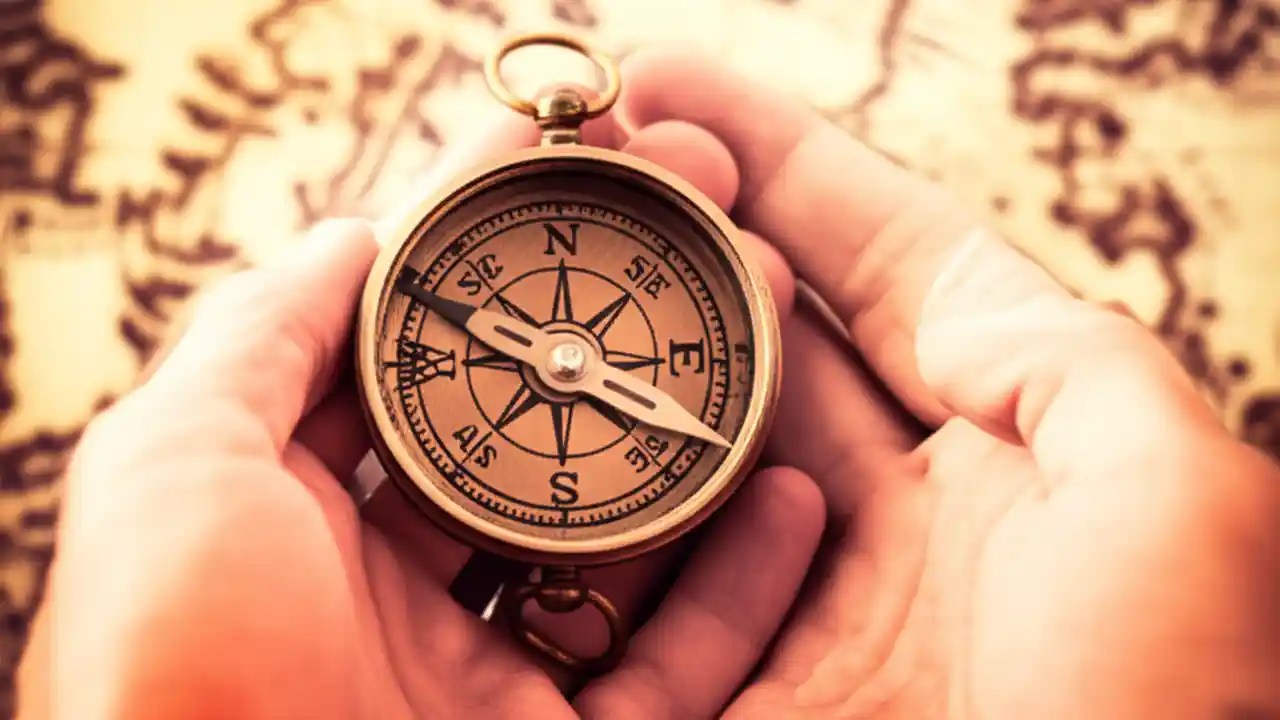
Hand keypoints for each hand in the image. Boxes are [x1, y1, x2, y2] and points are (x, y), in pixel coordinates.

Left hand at [15, 105, 823, 718]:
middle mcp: (404, 586)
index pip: (423, 348)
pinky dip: (748, 589)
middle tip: (702, 227)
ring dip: (705, 437)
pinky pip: (686, 666)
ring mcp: (491, 669)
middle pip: (544, 427)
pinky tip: (801, 498)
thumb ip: (256, 344)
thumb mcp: (173, 470)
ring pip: (629, 536)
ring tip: (771, 339)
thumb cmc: (176, 673)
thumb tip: (350, 237)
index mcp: (306, 513)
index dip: (493, 249)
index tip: (570, 160)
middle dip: (622, 324)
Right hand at [593, 50, 1279, 717]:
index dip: (785, 164)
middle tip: (581, 164)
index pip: (888, 265)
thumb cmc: (1164, 719)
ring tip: (544, 270)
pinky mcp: (742, 695)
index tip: (672, 85)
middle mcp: (914, 522)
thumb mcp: (1182, 503)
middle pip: (774, 338)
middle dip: (683, 240)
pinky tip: (542, 429)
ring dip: (623, 356)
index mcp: (1021, 458)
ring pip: (697, 442)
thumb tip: (936, 289)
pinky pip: (646, 577)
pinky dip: (592, 498)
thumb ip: (1065, 361)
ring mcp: (820, 608)